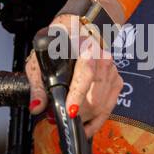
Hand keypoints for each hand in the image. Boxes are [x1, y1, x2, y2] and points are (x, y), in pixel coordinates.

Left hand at [25, 14, 121, 138]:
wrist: (78, 29)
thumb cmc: (58, 44)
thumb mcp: (41, 60)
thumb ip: (38, 85)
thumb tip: (36, 106)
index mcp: (85, 48)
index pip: (85, 73)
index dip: (77, 94)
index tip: (70, 110)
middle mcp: (102, 59)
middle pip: (94, 97)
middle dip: (77, 113)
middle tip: (58, 117)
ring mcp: (112, 70)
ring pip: (102, 105)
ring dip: (84, 118)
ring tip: (68, 118)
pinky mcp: (116, 80)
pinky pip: (109, 107)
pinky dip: (96, 119)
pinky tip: (84, 124)